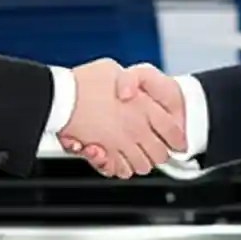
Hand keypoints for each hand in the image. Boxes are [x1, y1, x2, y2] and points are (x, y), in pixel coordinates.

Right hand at [58, 59, 185, 178]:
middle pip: (160, 153)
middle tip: (159, 150)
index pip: (172, 130)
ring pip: (143, 166)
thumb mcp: (112, 69)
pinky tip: (120, 161)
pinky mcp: (105, 154)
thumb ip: (128, 79)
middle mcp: (136, 128)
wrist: (61, 97)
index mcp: (144, 107)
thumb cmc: (84, 81)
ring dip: (143, 162)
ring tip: (140, 156)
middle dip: (161, 153)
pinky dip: (123, 168)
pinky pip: (121, 170)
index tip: (178, 141)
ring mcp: (120, 143)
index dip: (178, 138)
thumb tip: (131, 87)